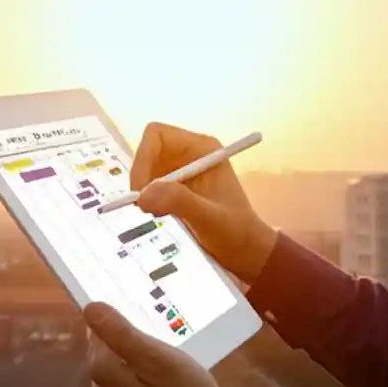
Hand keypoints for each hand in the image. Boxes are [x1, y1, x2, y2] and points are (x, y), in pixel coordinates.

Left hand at [85, 302, 229, 386]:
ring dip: (140, 345)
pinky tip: (167, 359)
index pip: (96, 327)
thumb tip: (89, 307)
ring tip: (165, 332)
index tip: (136, 298)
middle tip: (155, 313)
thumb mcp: (154, 357)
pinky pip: (134, 373)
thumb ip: (120, 333)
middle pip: (108, 344)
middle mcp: (102, 385)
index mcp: (102, 369)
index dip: (115, 311)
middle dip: (127, 327)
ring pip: (123, 358)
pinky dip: (146, 363)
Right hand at [132, 122, 277, 280]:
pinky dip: (148, 199)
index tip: (140, 191)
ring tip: (158, 213)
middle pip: (148, 151)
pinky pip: (150, 184)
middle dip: (142, 177)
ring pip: (146, 168)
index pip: (157, 135)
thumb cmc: (235, 232)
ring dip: (144, 190)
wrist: (246, 251)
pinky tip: (162, 214)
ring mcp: (182, 168)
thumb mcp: (208, 217)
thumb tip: (143, 194)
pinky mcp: (176, 185)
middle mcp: (190, 153)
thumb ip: (178, 201)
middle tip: (145, 206)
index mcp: (201, 148)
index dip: (142, 159)